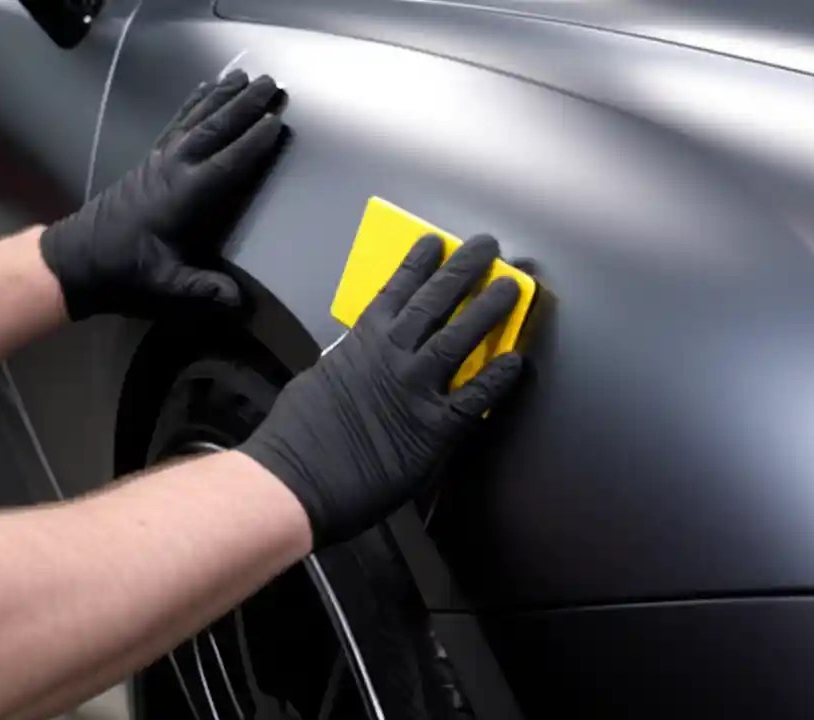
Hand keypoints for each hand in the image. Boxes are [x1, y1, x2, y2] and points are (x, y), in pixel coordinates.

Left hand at [41, 70, 283, 319]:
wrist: (77, 260)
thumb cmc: (124, 274)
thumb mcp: (165, 288)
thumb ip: (202, 290)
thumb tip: (239, 301)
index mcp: (181, 198)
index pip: (224, 164)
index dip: (251, 143)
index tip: (276, 121)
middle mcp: (172, 170)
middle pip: (213, 129)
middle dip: (243, 106)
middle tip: (270, 83)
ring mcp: (159, 161)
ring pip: (195, 120)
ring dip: (221, 97)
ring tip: (244, 76)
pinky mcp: (150, 160)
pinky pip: (178, 123)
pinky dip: (195, 103)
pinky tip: (206, 90)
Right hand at [239, 235, 524, 546]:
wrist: (298, 481)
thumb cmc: (297, 436)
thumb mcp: (318, 380)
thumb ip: (347, 362)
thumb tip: (356, 356)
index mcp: (361, 341)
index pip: (396, 290)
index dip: (419, 263)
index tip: (436, 241)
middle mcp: (393, 355)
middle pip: (435, 302)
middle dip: (463, 269)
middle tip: (489, 246)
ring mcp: (416, 388)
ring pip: (460, 338)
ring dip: (488, 309)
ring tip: (510, 285)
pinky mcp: (434, 428)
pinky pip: (474, 397)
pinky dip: (497, 378)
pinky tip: (516, 361)